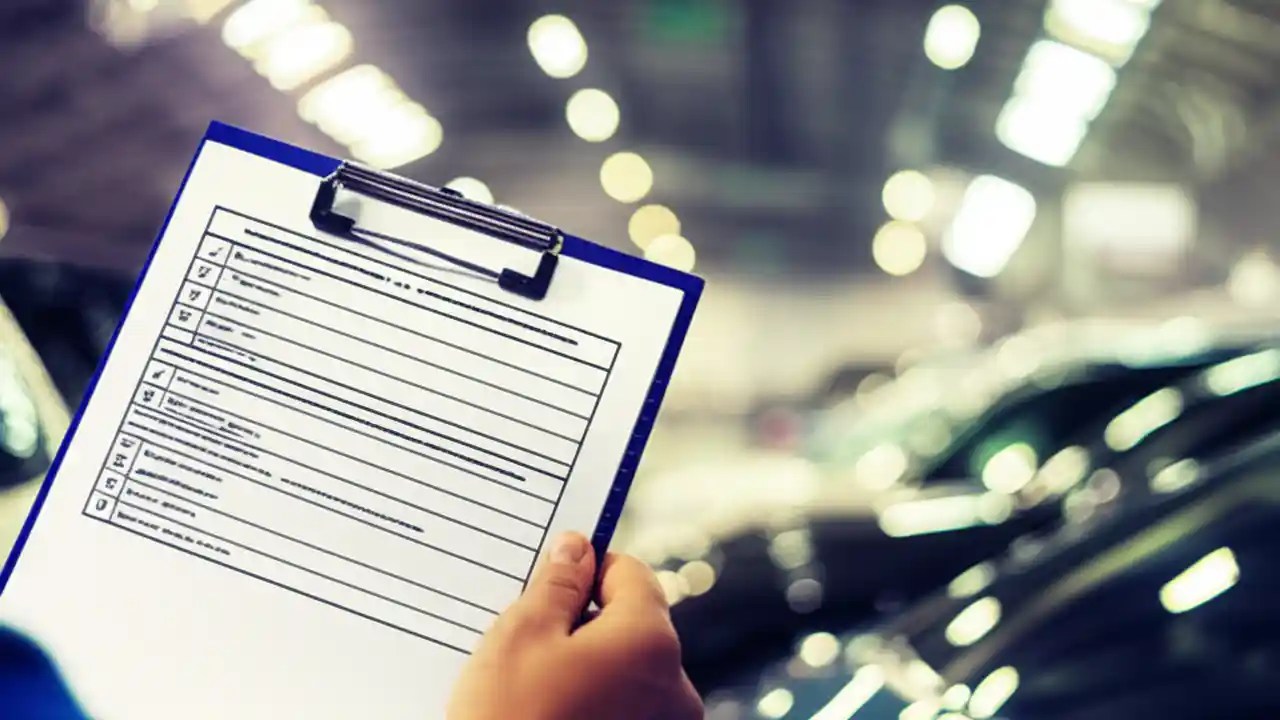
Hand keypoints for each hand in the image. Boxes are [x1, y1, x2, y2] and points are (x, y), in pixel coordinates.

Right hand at [448, 532, 702, 719]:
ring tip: (536, 690)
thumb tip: (577, 548)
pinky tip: (553, 716)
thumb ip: (556, 584)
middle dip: (587, 626)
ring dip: (591, 671)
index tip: (554, 578)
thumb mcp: (521, 637)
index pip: (633, 574)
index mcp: (650, 642)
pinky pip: (627, 713)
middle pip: (634, 627)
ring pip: (630, 675)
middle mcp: (676, 687)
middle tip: (530, 643)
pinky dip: (597, 707)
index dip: (590, 568)